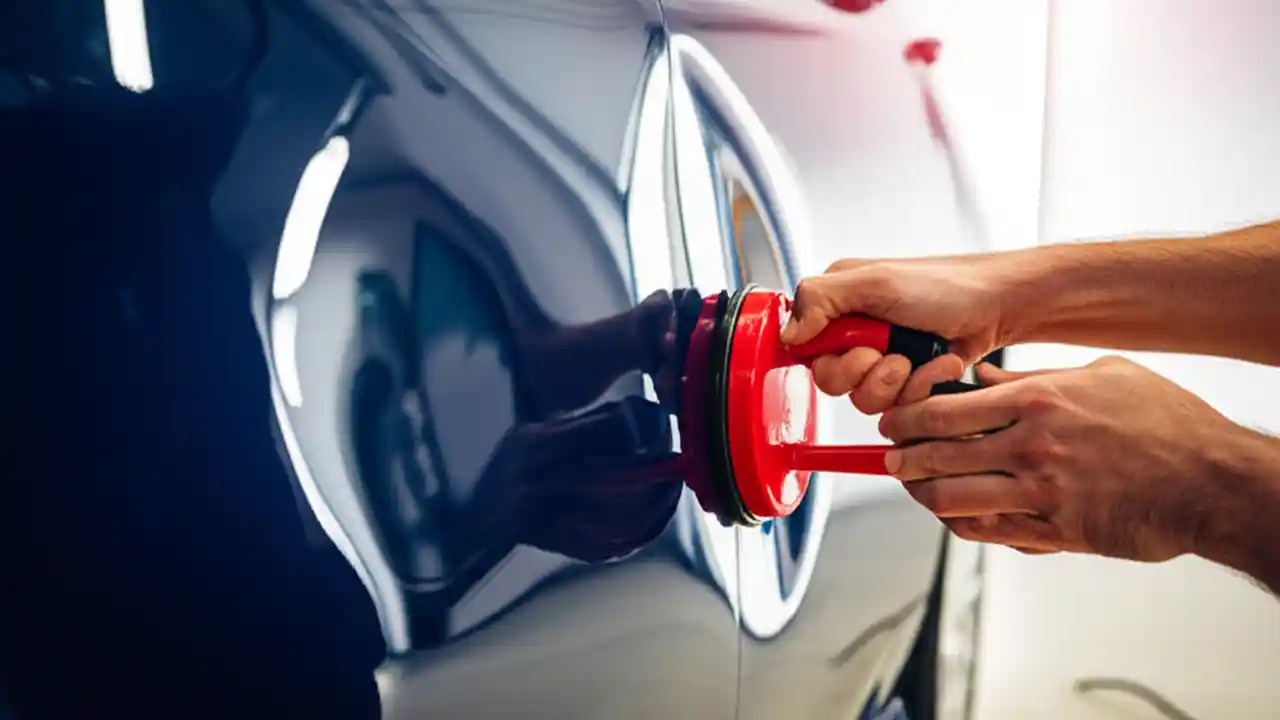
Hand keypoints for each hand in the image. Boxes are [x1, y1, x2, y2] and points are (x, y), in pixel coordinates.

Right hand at [781, 255, 1010, 413]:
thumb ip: (822, 299)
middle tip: (892, 355)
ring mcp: (880, 359)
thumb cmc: (946, 284)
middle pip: (831, 380)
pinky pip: (896, 406)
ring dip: (895, 384)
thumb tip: (787, 333)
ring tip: (918, 359)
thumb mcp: (877, 281)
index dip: (829, 358)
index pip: (804, 347)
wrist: (999, 305)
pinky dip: (920, 389)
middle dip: (865, 375)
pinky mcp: (906, 381)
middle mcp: (854, 333)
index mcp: (837, 304)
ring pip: (863, 400)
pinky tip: (937, 365)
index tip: (858, 348)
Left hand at [878, 357, 1243, 562]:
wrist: (1213, 482)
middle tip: (889, 459)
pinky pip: (988, 532)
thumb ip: (1035, 379)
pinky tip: (955, 515)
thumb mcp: (1103, 376)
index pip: (944, 409)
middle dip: (900, 459)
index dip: (906, 418)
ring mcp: (1042, 492)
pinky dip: (961, 523)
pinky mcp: (1057, 532)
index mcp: (1039, 400)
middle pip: (936, 455)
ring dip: (922, 495)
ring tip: (915, 489)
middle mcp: (1032, 446)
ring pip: (951, 499)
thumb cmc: (1166, 423)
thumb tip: (985, 379)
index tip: (894, 423)